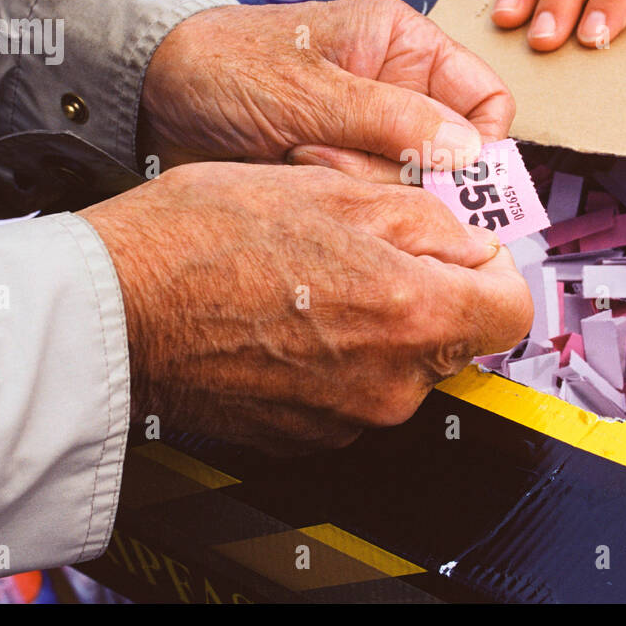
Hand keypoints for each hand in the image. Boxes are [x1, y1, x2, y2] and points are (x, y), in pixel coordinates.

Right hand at [81, 162, 531, 453]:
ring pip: (401, 363)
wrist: (115, 308)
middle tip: (367, 248)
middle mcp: (389, 384)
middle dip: (427, 289)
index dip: (490, 268)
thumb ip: (425, 219)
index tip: (460, 249)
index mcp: (409, 315)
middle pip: (454, 336)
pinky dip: (338, 357)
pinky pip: (353, 391)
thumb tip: (471, 242)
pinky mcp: (307, 437)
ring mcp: (348, 419)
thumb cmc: (203, 239)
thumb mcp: (331, 188)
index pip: (511, 310)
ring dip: (378, 321)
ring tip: (313, 277)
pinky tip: (287, 317)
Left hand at [139, 0, 514, 182]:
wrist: (151, 97)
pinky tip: (293, 168)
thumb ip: (393, 120)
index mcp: (404, 46)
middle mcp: (397, 90)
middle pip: (452, 154)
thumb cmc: (224, 66)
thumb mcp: (311, 90)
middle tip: (345, 157)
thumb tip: (471, 153)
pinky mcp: (340, 170)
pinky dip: (338, 197)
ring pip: (410, 185)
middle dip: (404, 168)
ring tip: (303, 154)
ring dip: (361, 182)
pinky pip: (369, 201)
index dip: (485, 142)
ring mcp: (369, 135)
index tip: (457, 177)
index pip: (487, 98)